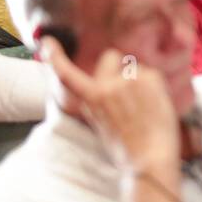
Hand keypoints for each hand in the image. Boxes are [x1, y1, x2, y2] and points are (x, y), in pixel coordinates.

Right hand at [40, 36, 179, 173]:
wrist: (149, 159)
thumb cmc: (128, 149)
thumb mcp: (102, 125)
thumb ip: (100, 102)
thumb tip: (107, 85)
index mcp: (90, 101)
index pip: (67, 75)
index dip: (55, 58)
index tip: (47, 42)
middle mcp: (105, 86)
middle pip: (110, 56)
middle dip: (117, 65)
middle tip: (128, 90)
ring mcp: (127, 80)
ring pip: (135, 68)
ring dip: (140, 81)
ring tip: (145, 108)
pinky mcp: (149, 78)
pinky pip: (153, 74)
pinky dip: (155, 87)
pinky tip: (155, 106)